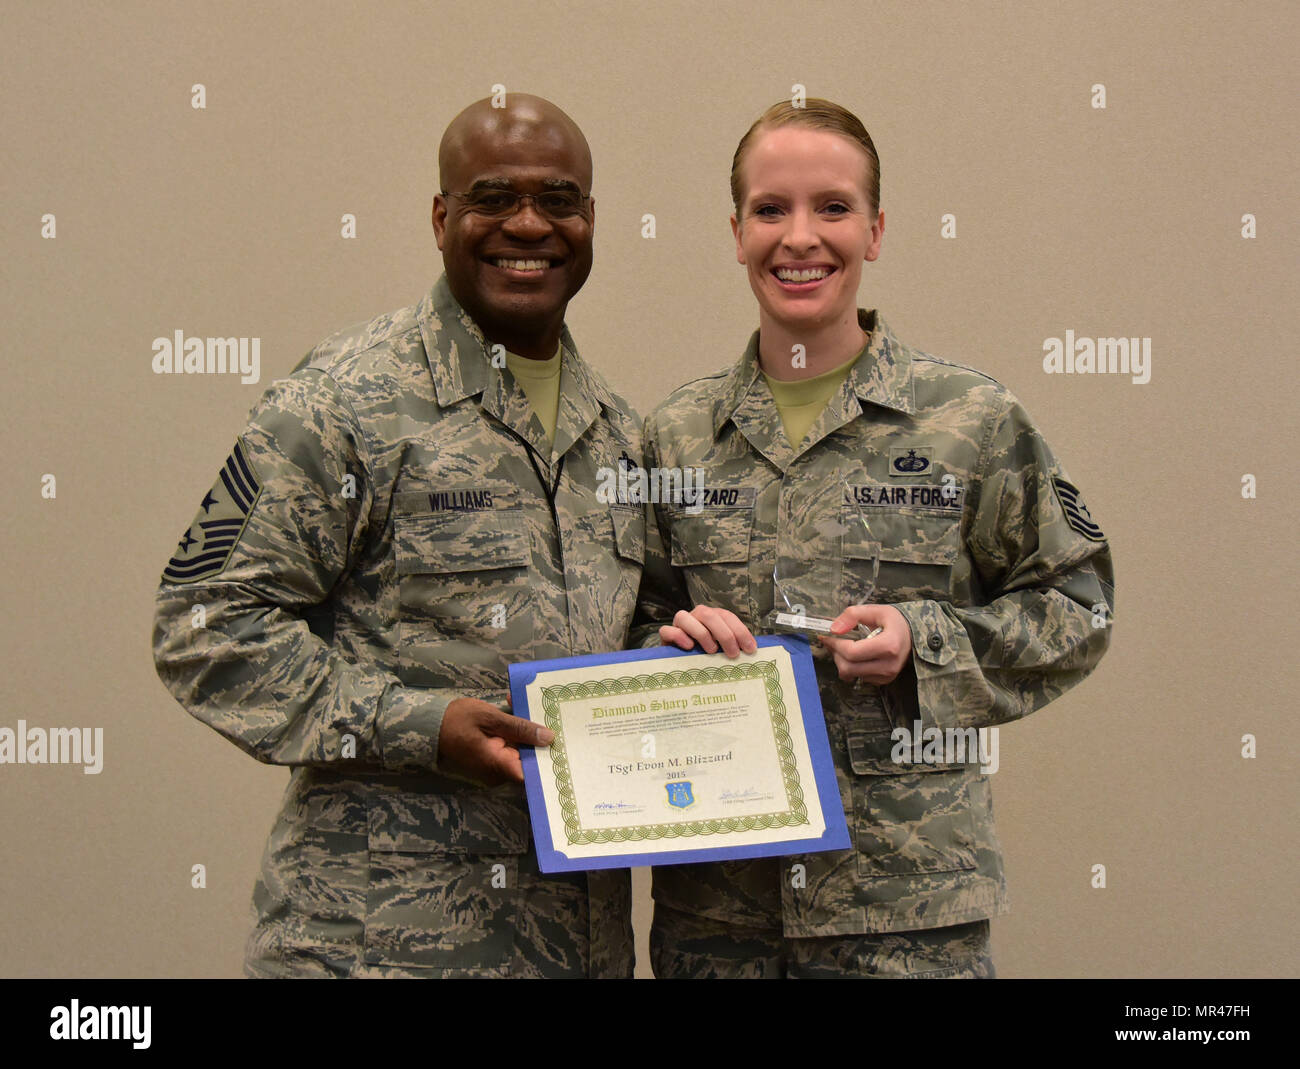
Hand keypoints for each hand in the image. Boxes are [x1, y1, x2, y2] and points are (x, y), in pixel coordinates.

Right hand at [437, 696, 552, 784]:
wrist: (430, 725)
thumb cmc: (457, 720)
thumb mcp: (490, 717)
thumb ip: (519, 728)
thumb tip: (548, 738)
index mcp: (498, 765)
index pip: (532, 774)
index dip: (550, 760)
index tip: (564, 744)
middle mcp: (499, 772)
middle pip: (530, 759)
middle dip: (540, 737)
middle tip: (555, 714)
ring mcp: (495, 767)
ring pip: (521, 751)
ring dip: (526, 729)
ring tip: (531, 703)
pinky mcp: (493, 759)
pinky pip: (511, 747)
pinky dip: (515, 730)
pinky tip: (515, 707)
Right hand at [659, 605, 756, 657]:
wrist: (679, 661)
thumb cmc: (705, 655)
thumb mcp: (722, 649)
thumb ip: (733, 647)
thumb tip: (751, 653)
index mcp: (712, 617)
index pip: (727, 617)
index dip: (740, 631)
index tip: (750, 648)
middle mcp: (696, 616)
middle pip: (709, 615)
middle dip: (725, 634)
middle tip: (733, 654)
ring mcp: (679, 624)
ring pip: (686, 617)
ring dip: (702, 634)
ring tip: (712, 651)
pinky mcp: (666, 635)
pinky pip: (668, 630)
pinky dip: (679, 637)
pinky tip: (690, 647)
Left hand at [818, 604, 912, 684]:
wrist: (912, 634)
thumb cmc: (894, 621)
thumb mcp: (874, 610)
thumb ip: (852, 615)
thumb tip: (834, 629)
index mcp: (888, 645)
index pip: (852, 652)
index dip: (835, 644)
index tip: (827, 636)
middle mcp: (889, 664)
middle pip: (849, 668)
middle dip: (836, 654)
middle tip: (833, 642)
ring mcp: (887, 675)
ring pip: (851, 675)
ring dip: (842, 662)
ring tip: (844, 648)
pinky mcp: (884, 680)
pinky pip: (859, 678)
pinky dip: (852, 667)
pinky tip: (856, 655)